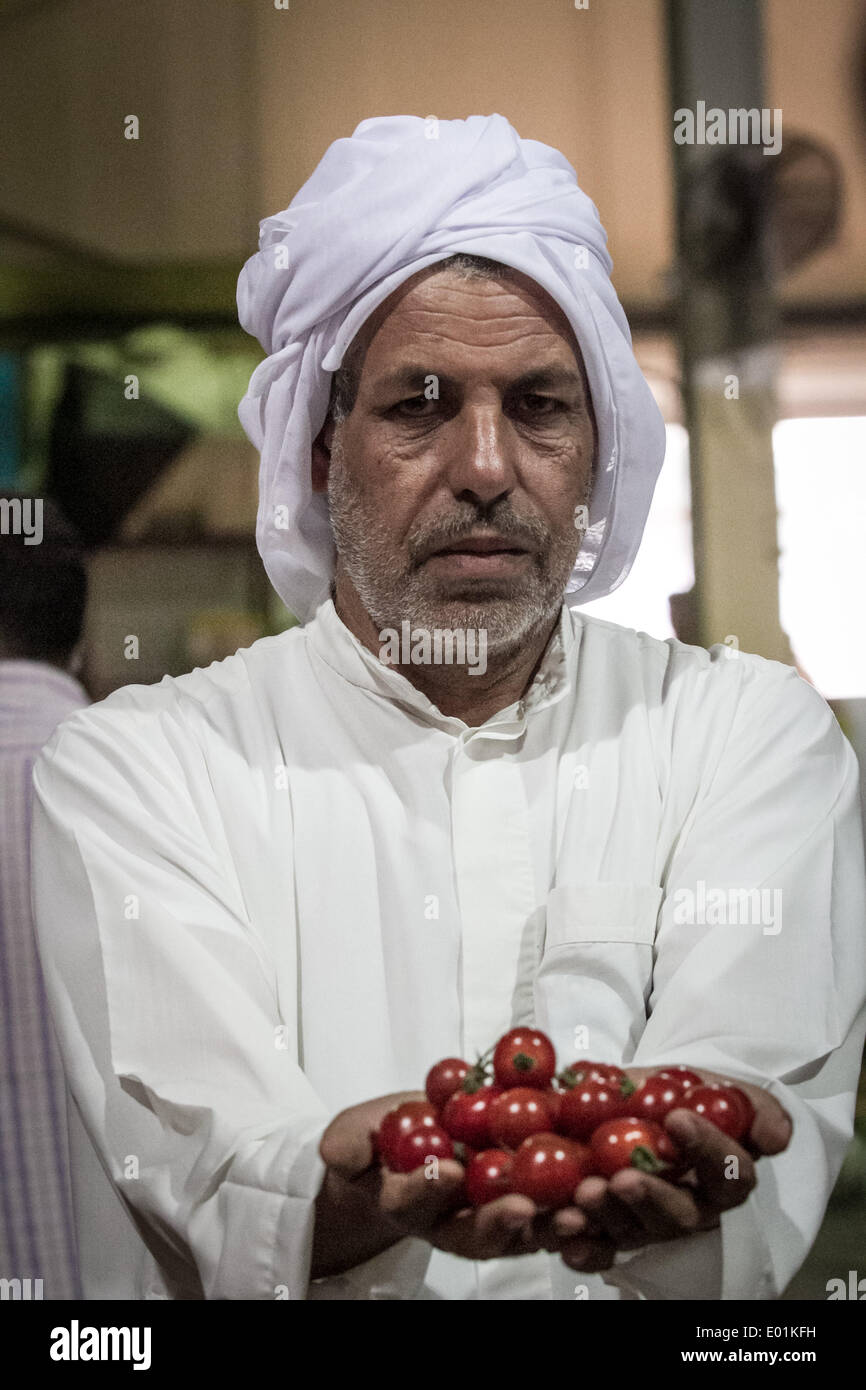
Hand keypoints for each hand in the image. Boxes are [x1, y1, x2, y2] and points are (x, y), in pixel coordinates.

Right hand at [312, 1091, 565, 1278]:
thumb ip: (347, 1145)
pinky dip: (580, 1190)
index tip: (443, 1172)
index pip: (416, 1205)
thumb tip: (341, 1155)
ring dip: (555, 1219)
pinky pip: (558, 1197)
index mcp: (410, 1206)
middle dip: (505, 1221)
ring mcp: (496, 1208)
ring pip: (528, 1225)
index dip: (428, 1192)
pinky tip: (602, 1173)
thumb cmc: (379, 1140)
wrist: (411, 1138)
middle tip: (524, 1206)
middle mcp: (457, 1218)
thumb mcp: (351, 1136)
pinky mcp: (530, 1188)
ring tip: (578, 1205)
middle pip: (483, 1231)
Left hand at [553, 1066, 792, 1272]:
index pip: (729, 1173)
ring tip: (583, 1194)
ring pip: (635, 1231)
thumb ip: (752, 1109)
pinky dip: (583, 1247)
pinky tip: (564, 1233)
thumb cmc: (688, 1097)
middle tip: (624, 1177)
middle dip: (651, 1197)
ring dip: (609, 1217)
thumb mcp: (720, 1089)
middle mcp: (690, 1208)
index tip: (679, 1119)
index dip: (708, 1150)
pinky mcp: (612, 1231)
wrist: (646, 1100)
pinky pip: (600, 1248)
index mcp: (723, 1176)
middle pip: (679, 1215)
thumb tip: (777, 1136)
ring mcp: (649, 1222)